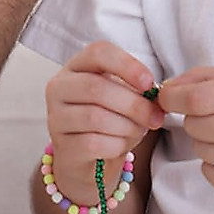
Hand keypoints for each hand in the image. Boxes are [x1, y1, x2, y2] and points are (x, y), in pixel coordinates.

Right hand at [46, 41, 163, 205]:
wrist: (89, 161)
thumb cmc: (109, 123)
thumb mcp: (123, 98)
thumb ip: (136, 91)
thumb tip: (157, 98)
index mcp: (77, 67)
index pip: (98, 52)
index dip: (127, 65)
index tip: (149, 83)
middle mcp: (59, 87)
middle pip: (97, 87)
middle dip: (133, 104)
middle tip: (155, 117)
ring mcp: (56, 117)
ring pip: (95, 117)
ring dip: (127, 127)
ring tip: (138, 131)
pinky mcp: (61, 145)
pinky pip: (93, 142)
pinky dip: (116, 145)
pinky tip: (121, 146)